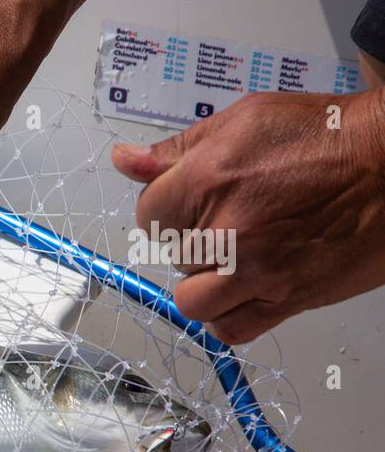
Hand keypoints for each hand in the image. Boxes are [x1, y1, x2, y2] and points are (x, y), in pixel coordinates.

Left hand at [112, 89, 384, 343]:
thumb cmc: (327, 136)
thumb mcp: (244, 121)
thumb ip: (177, 149)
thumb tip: (123, 161)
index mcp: (209, 180)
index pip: (148, 216)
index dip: (167, 209)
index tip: (190, 203)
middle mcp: (228, 230)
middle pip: (172, 257)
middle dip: (192, 240)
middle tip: (227, 222)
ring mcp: (257, 271)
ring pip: (192, 302)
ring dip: (204, 283)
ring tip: (231, 259)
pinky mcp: (287, 299)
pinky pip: (231, 330)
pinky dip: (227, 318)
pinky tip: (240, 292)